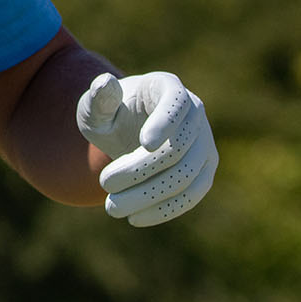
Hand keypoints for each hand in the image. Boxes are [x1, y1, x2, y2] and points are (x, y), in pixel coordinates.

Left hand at [75, 71, 216, 226]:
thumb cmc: (110, 114)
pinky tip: (136, 218)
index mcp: (168, 87)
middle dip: (140, 170)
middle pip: (178, 148)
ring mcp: (204, 142)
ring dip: (150, 195)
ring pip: (186, 175)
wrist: (126, 131)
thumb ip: (98, 100)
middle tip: (103, 184)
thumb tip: (104, 83)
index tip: (144, 144)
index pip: (176, 104)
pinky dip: (166, 209)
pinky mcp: (204, 170)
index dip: (165, 123)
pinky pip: (193, 194)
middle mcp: (194, 112)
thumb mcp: (96, 107)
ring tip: (113, 208)